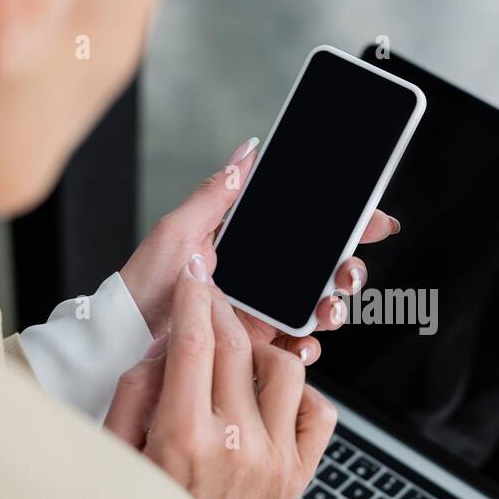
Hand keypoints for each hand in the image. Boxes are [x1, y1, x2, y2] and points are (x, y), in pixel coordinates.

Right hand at [105, 261, 336, 498]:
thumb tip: (165, 344)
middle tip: (211, 301)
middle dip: (222, 311)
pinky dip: (302, 395)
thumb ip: (138, 392)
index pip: (192, 344)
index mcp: (183, 437)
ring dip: (262, 353)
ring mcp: (274, 460)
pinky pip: (320, 412)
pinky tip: (275, 399)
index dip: (193, 300)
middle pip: (238, 347)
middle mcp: (235, 445)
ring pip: (286, 369)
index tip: (195, 278)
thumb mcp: (121, 452)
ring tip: (241, 363)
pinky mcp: (299, 475)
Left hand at [120, 137, 400, 364]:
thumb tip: (248, 151)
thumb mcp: (178, 232)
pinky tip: (304, 345)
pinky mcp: (257, 346)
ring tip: (328, 311)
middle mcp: (261, 275)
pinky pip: (296, 346)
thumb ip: (217, 195)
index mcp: (246, 240)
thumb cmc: (143, 285)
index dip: (346, 222)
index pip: (306, 225)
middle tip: (348, 273)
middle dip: (349, 269)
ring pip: (319, 307)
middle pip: (324, 268)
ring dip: (334, 308)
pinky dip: (308, 348)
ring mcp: (261, 311)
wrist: (125, 342)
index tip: (373, 218)